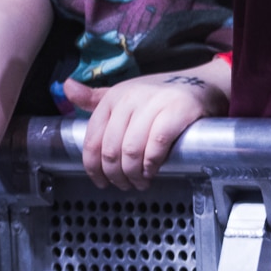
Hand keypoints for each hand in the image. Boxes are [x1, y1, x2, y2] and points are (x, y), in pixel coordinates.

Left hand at [64, 69, 225, 190]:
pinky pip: (156, 145)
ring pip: (131, 150)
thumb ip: (95, 98)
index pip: (92, 140)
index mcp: (114, 97)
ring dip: (133, 174)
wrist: (205, 84)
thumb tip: (65, 86)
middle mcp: (131, 98)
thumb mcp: (126, 95)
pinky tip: (152, 171)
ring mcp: (155, 103)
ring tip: (139, 182)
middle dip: (115, 175)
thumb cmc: (162, 95)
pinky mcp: (178, 111)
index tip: (100, 182)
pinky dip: (151, 164)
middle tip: (124, 185)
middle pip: (110, 150)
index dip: (93, 168)